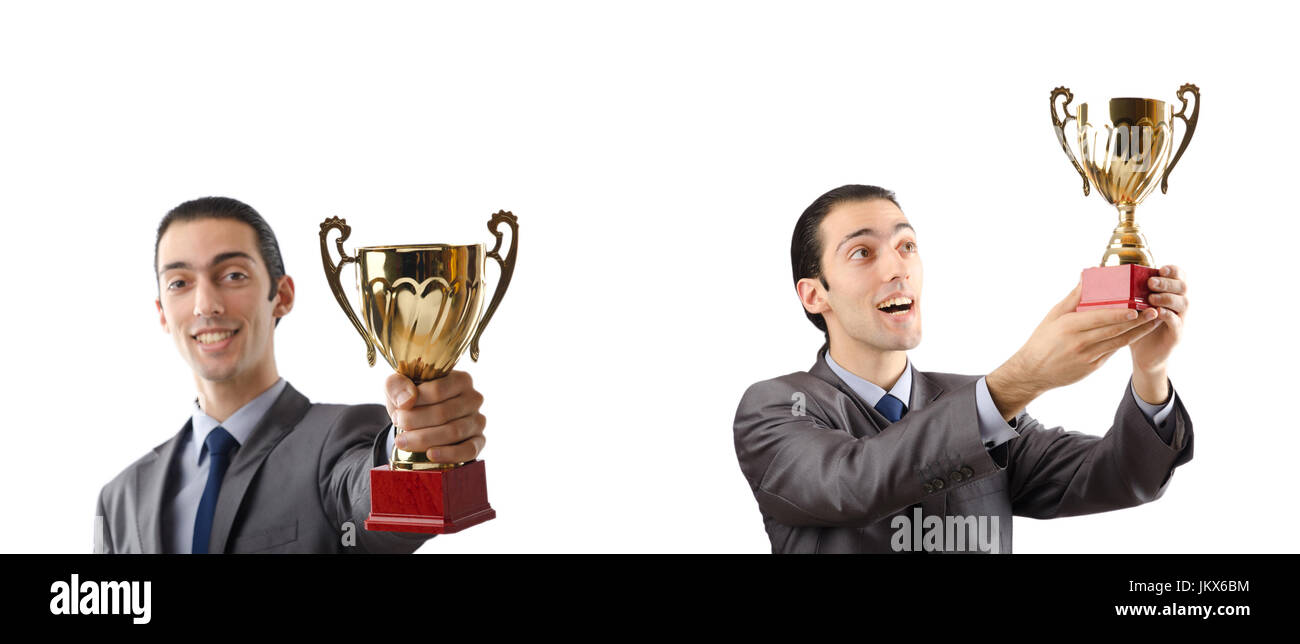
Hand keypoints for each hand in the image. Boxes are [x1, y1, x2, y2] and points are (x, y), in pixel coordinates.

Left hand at [384, 371, 485, 463]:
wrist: (418, 420)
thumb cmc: (411, 399)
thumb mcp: (398, 386)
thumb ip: (397, 386)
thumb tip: (407, 401)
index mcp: (460, 379)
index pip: (437, 390)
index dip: (414, 402)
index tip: (398, 410)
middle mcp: (473, 398)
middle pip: (444, 413)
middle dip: (415, 422)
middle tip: (398, 425)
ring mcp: (478, 421)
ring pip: (454, 432)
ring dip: (424, 439)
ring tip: (403, 441)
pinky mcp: (479, 441)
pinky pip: (469, 450)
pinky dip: (449, 454)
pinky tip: (431, 454)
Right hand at [987, 281, 1161, 418]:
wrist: (1033, 371)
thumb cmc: (1042, 339)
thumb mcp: (1053, 316)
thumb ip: (1073, 297)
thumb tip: (1087, 275)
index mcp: (1069, 326)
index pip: (1099, 318)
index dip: (1120, 314)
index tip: (1137, 307)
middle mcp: (1080, 342)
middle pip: (1114, 330)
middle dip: (1138, 321)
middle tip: (1155, 311)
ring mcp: (1087, 356)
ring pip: (1118, 342)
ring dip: (1139, 332)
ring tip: (1155, 321)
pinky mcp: (1092, 366)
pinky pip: (1113, 351)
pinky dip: (1127, 341)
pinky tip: (1138, 333)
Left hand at [1130, 265, 1187, 375]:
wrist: (1143, 355)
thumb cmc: (1135, 326)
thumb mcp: (1130, 306)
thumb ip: (1124, 290)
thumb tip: (1100, 272)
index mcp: (1168, 293)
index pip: (1178, 276)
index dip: (1172, 271)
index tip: (1160, 268)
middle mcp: (1177, 304)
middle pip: (1183, 287)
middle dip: (1168, 282)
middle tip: (1151, 283)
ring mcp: (1180, 319)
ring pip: (1183, 303)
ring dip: (1168, 298)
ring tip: (1152, 297)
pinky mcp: (1176, 335)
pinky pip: (1177, 323)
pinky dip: (1168, 316)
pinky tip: (1157, 312)